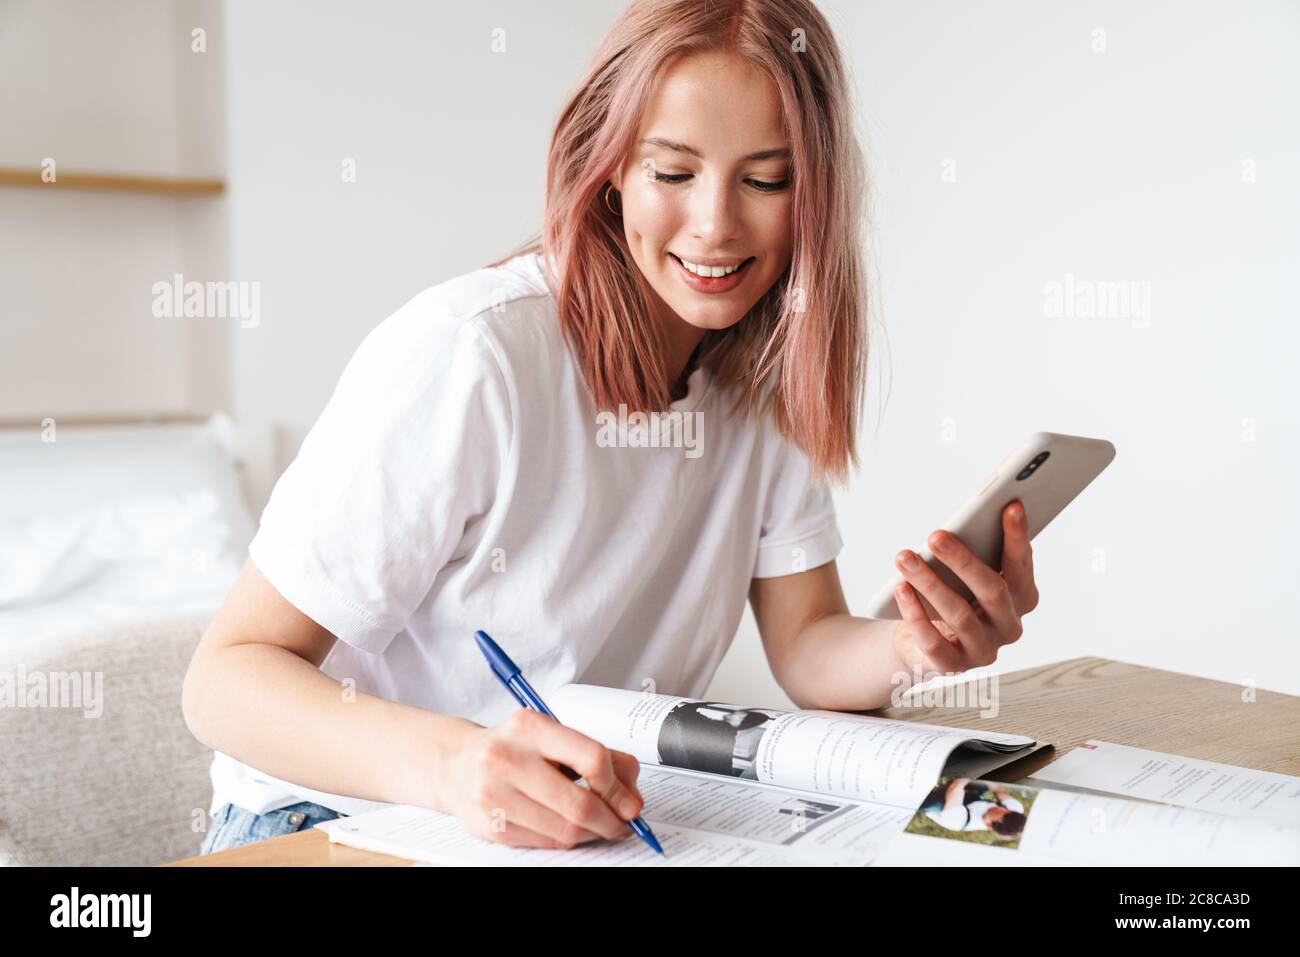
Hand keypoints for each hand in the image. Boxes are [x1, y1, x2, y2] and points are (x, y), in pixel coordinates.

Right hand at [440, 709, 643, 848]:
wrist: (458, 764)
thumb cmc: (515, 748)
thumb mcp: (556, 737)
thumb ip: (602, 757)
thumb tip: (631, 797)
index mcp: (530, 727)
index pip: (591, 757)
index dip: (616, 785)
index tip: (626, 799)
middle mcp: (506, 757)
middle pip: (578, 803)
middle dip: (611, 820)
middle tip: (624, 823)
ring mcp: (494, 794)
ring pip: (564, 830)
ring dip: (592, 834)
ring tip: (600, 826)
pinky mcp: (490, 825)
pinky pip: (545, 842)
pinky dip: (567, 840)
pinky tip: (570, 829)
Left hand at [890, 499, 1039, 677]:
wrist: (922, 643)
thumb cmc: (952, 596)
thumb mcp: (965, 575)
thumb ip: (975, 552)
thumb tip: (962, 525)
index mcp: (1021, 598)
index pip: (1021, 566)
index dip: (1018, 537)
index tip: (1010, 505)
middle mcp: (1009, 626)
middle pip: (992, 591)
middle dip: (962, 560)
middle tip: (935, 535)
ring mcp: (984, 650)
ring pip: (959, 614)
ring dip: (929, 582)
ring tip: (905, 558)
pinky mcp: (953, 666)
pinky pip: (933, 642)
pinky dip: (915, 613)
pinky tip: (901, 589)